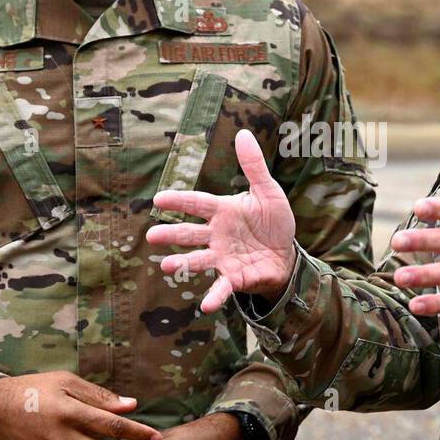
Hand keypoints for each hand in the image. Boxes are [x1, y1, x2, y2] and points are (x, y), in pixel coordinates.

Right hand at [146, 129, 296, 312]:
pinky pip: (222, 287)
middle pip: (190, 233)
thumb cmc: (274, 222)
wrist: (287, 254)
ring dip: (183, 263)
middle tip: (151, 236)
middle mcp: (217, 235)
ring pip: (199, 260)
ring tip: (167, 266)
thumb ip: (254, 166)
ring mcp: (223, 258)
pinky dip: (214, 296)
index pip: (197, 203)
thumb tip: (242, 133)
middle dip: (172, 234)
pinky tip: (205, 306)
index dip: (179, 200)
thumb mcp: (268, 192)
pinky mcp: (234, 278)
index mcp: (223, 211)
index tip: (158, 198)